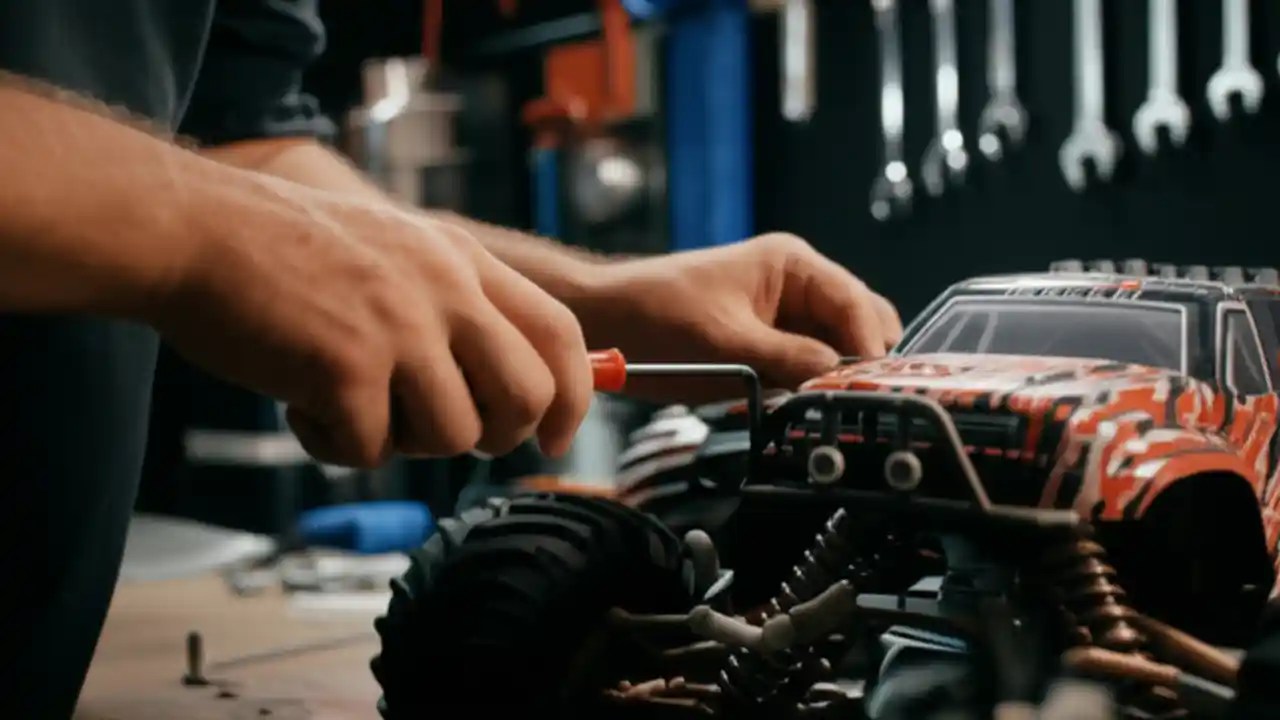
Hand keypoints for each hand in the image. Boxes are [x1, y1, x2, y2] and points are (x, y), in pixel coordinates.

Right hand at [150, 179, 592, 466]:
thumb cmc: (288, 251)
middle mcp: (444, 291)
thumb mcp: (399, 250)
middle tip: (443, 430)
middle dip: (497, 436)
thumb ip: (456, 303)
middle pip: (526, 397)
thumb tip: (511, 382)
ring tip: (351, 401)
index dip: (575, 396)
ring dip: (403, 440)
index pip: (560, 334)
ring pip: (454, 436)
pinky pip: (372, 450)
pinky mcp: (347, 367)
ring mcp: (399, 328)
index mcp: (462, 260)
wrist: (195, 230)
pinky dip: (336, 444)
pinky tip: (302, 404)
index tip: (555, 436)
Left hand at [576, 233, 901, 390]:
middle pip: (858, 326)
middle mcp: (798, 287)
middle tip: (854, 403)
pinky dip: (811, 391)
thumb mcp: (725, 340)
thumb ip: (787, 357)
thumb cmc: (656, 316)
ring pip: (837, 352)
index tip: (872, 386)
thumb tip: (841, 377)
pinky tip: (804, 411)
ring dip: (835, 380)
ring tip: (829, 412)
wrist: (606, 322)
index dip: (869, 345)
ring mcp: (785, 318)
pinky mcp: (769, 348)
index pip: (854, 302)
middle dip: (860, 363)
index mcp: (792, 264)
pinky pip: (808, 371)